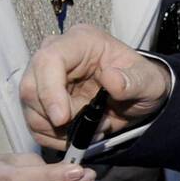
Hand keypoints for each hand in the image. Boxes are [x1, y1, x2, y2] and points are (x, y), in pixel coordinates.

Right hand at [20, 24, 171, 150]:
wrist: (139, 99)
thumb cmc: (143, 82)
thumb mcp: (149, 82)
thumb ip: (133, 81)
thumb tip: (110, 78)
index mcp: (81, 42)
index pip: (49, 59)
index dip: (50, 91)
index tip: (62, 119)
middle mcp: (57, 55)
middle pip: (31, 86)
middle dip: (55, 115)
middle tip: (85, 126)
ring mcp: (46, 78)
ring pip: (30, 108)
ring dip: (58, 129)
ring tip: (91, 128)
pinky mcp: (43, 100)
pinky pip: (35, 125)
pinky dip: (55, 138)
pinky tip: (80, 134)